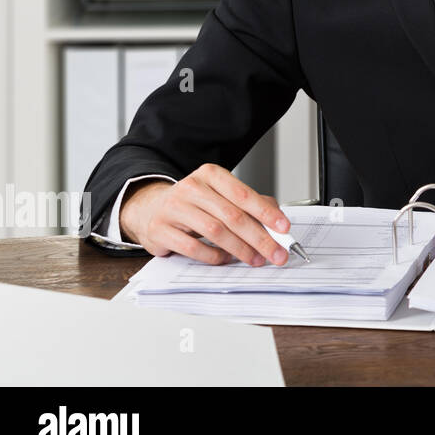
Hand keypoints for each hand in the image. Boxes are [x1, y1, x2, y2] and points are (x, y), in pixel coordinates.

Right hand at [119, 164, 290, 266]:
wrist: (151, 208)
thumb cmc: (194, 204)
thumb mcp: (221, 196)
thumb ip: (249, 205)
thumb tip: (277, 220)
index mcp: (210, 175)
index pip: (244, 194)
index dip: (266, 213)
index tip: (284, 228)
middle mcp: (191, 187)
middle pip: (233, 216)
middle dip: (259, 238)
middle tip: (276, 253)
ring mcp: (174, 208)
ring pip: (215, 231)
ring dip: (240, 249)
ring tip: (255, 259)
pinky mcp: (160, 229)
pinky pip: (193, 247)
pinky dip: (214, 256)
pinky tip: (225, 259)